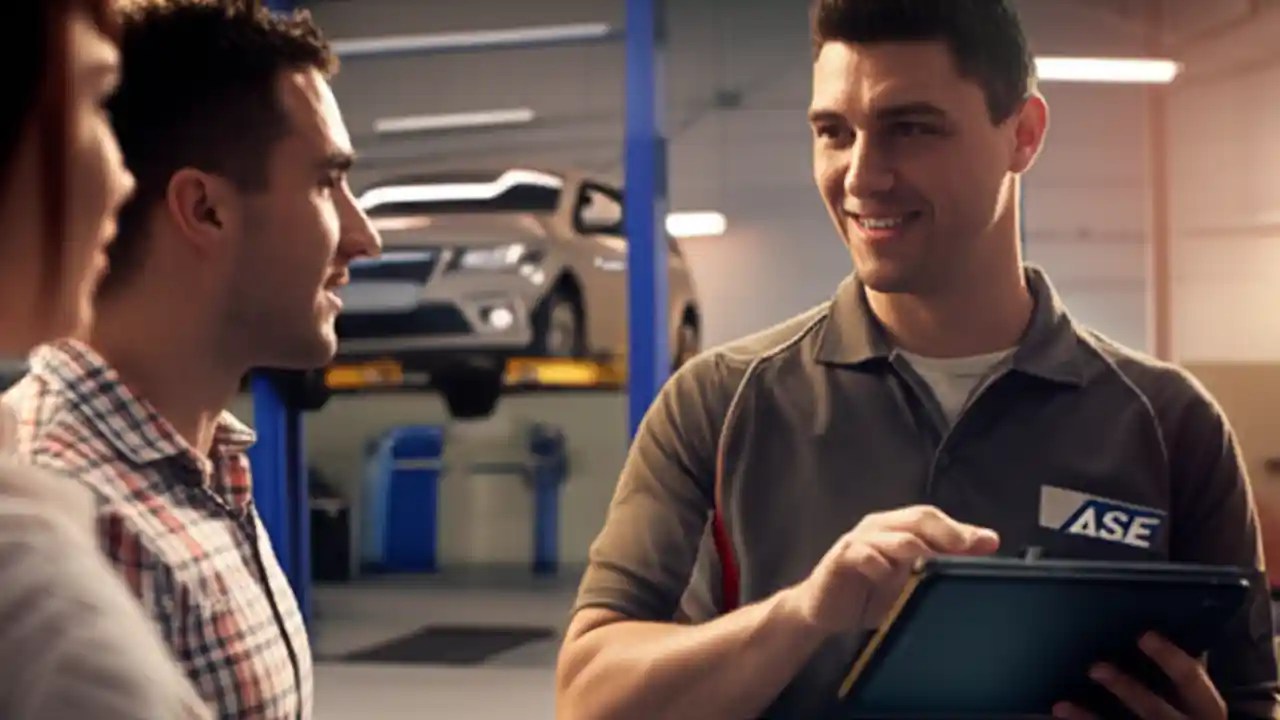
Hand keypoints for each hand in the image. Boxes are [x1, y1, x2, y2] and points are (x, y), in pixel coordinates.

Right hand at [787, 505, 999, 633]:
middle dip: (945, 532)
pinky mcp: (840, 558)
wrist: (822, 610)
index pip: (933, 519)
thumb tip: (987, 547)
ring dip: (914, 546)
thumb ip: (942, 564)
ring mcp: (859, 541)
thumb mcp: (911, 581)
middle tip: (967, 546)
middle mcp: (880, 527)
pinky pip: (860, 554)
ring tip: (932, 558)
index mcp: (899, 528)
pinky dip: (876, 562)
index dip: (961, 529)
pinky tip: (887, 574)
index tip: (990, 543)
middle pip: (916, 519)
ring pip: (891, 534)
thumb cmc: (870, 593)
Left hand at [1052, 632, 1225, 719]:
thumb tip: (1158, 626)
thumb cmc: (1191, 712)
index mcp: (1205, 708)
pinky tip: (1060, 713)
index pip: (1192, 679)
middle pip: (1156, 711)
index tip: (1144, 635)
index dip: (1169, 656)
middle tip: (1095, 667)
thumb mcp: (1197, 696)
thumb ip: (1181, 672)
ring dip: (1090, 718)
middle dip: (1128, 691)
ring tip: (1062, 705)